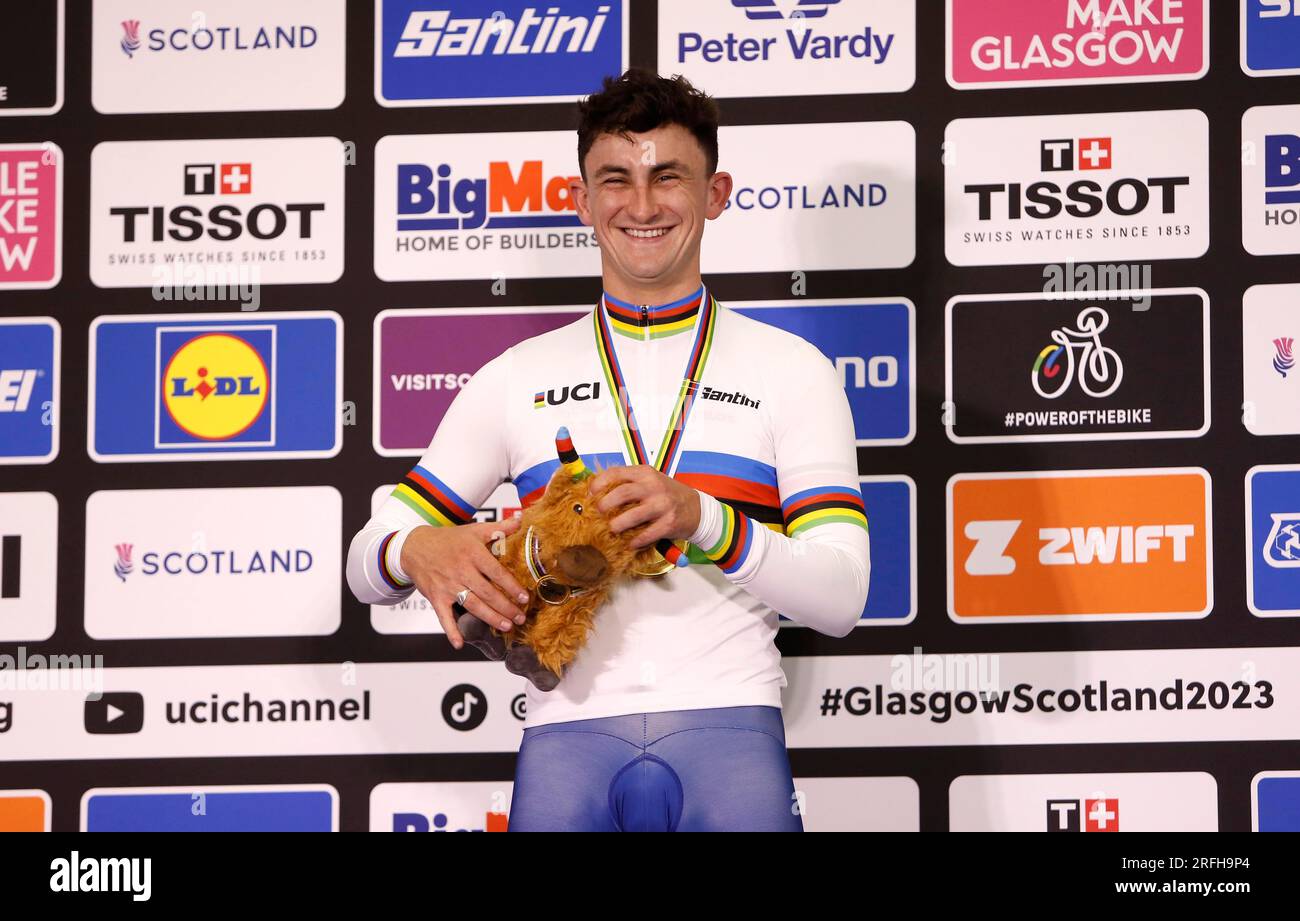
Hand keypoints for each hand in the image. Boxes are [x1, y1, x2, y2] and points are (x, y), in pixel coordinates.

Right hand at [398, 516, 530, 649]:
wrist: (414, 546)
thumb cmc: (449, 540)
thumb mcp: (475, 530)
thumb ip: (500, 527)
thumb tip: (521, 518)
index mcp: (473, 553)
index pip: (497, 573)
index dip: (512, 586)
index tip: (525, 597)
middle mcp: (461, 570)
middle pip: (488, 593)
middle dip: (506, 607)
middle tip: (520, 617)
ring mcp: (448, 585)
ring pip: (473, 605)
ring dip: (490, 618)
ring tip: (506, 626)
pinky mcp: (436, 597)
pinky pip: (444, 617)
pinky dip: (451, 631)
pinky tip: (459, 644)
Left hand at [588, 464, 700, 549]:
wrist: (696, 508)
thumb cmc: (667, 495)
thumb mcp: (649, 481)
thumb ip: (628, 484)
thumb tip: (597, 494)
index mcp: (645, 473)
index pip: (617, 472)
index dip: (599, 483)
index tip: (589, 494)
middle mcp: (654, 486)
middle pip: (622, 493)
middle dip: (605, 504)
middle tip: (598, 513)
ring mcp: (663, 505)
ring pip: (633, 515)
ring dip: (618, 524)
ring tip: (612, 529)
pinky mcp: (669, 522)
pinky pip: (648, 534)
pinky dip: (636, 540)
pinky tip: (631, 543)